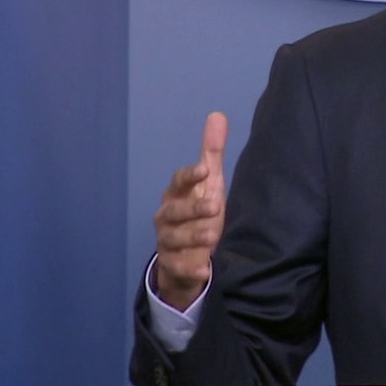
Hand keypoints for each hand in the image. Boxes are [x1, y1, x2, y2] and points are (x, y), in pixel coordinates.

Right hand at [154, 112, 227, 310]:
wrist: (187, 254)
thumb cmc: (199, 210)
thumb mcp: (209, 182)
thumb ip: (211, 152)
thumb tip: (217, 115)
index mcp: (176, 195)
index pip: (178, 182)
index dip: (190, 176)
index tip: (205, 169)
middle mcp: (167, 217)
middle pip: (174, 212)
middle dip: (192, 209)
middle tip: (215, 206)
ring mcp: (168, 242)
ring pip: (175, 239)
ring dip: (193, 236)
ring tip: (212, 235)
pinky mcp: (174, 265)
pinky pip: (179, 268)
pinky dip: (190, 269)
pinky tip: (204, 270)